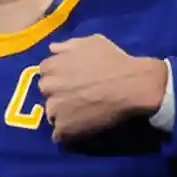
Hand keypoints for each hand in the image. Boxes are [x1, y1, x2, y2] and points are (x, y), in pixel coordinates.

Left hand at [38, 34, 167, 141]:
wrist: (131, 86)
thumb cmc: (114, 61)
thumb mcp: (91, 42)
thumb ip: (68, 46)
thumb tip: (53, 49)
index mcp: (51, 66)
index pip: (45, 73)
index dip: (59, 77)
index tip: (73, 80)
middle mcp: (48, 87)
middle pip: (47, 93)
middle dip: (58, 94)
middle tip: (78, 96)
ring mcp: (54, 109)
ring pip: (52, 114)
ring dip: (63, 114)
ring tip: (82, 113)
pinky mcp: (64, 128)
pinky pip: (59, 134)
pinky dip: (69, 132)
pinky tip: (82, 127)